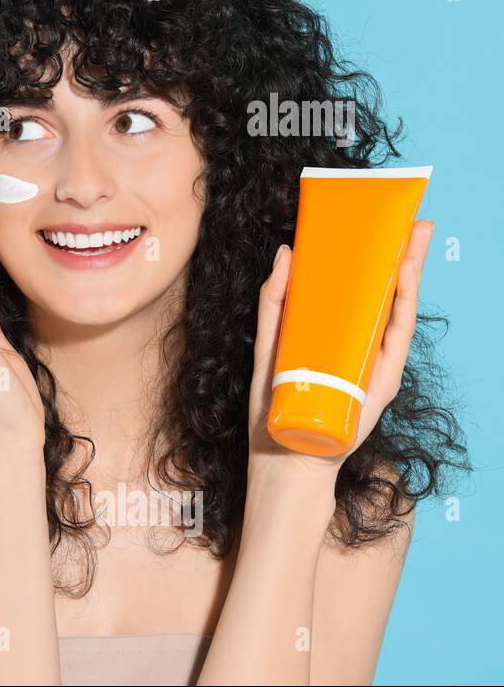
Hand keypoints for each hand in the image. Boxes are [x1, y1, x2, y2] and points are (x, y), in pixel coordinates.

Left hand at [247, 219, 435, 478]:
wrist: (283, 463)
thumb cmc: (276, 410)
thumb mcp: (268, 347)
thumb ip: (275, 303)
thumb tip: (286, 253)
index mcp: (339, 342)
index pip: (362, 294)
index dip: (375, 259)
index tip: (386, 225)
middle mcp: (363, 353)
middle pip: (388, 298)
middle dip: (405, 259)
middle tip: (418, 223)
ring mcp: (375, 369)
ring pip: (399, 314)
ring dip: (409, 276)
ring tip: (414, 243)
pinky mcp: (380, 385)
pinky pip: (394, 340)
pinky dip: (401, 309)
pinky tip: (403, 283)